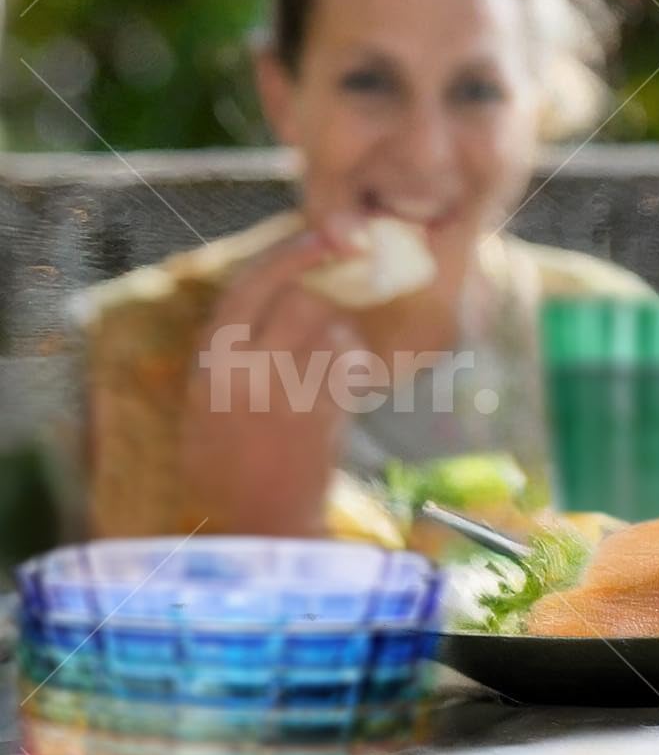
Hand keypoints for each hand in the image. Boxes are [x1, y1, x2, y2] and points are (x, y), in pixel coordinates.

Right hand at [179, 221, 371, 535]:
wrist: (253, 522)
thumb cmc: (228, 460)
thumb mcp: (208, 398)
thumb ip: (235, 349)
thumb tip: (285, 293)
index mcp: (210, 360)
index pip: (249, 286)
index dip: (290, 252)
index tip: (326, 232)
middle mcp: (243, 370)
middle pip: (301, 299)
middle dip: (329, 292)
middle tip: (347, 290)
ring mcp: (284, 392)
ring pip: (333, 332)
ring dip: (342, 339)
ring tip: (326, 368)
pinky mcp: (321, 416)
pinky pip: (349, 369)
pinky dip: (353, 370)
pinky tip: (341, 390)